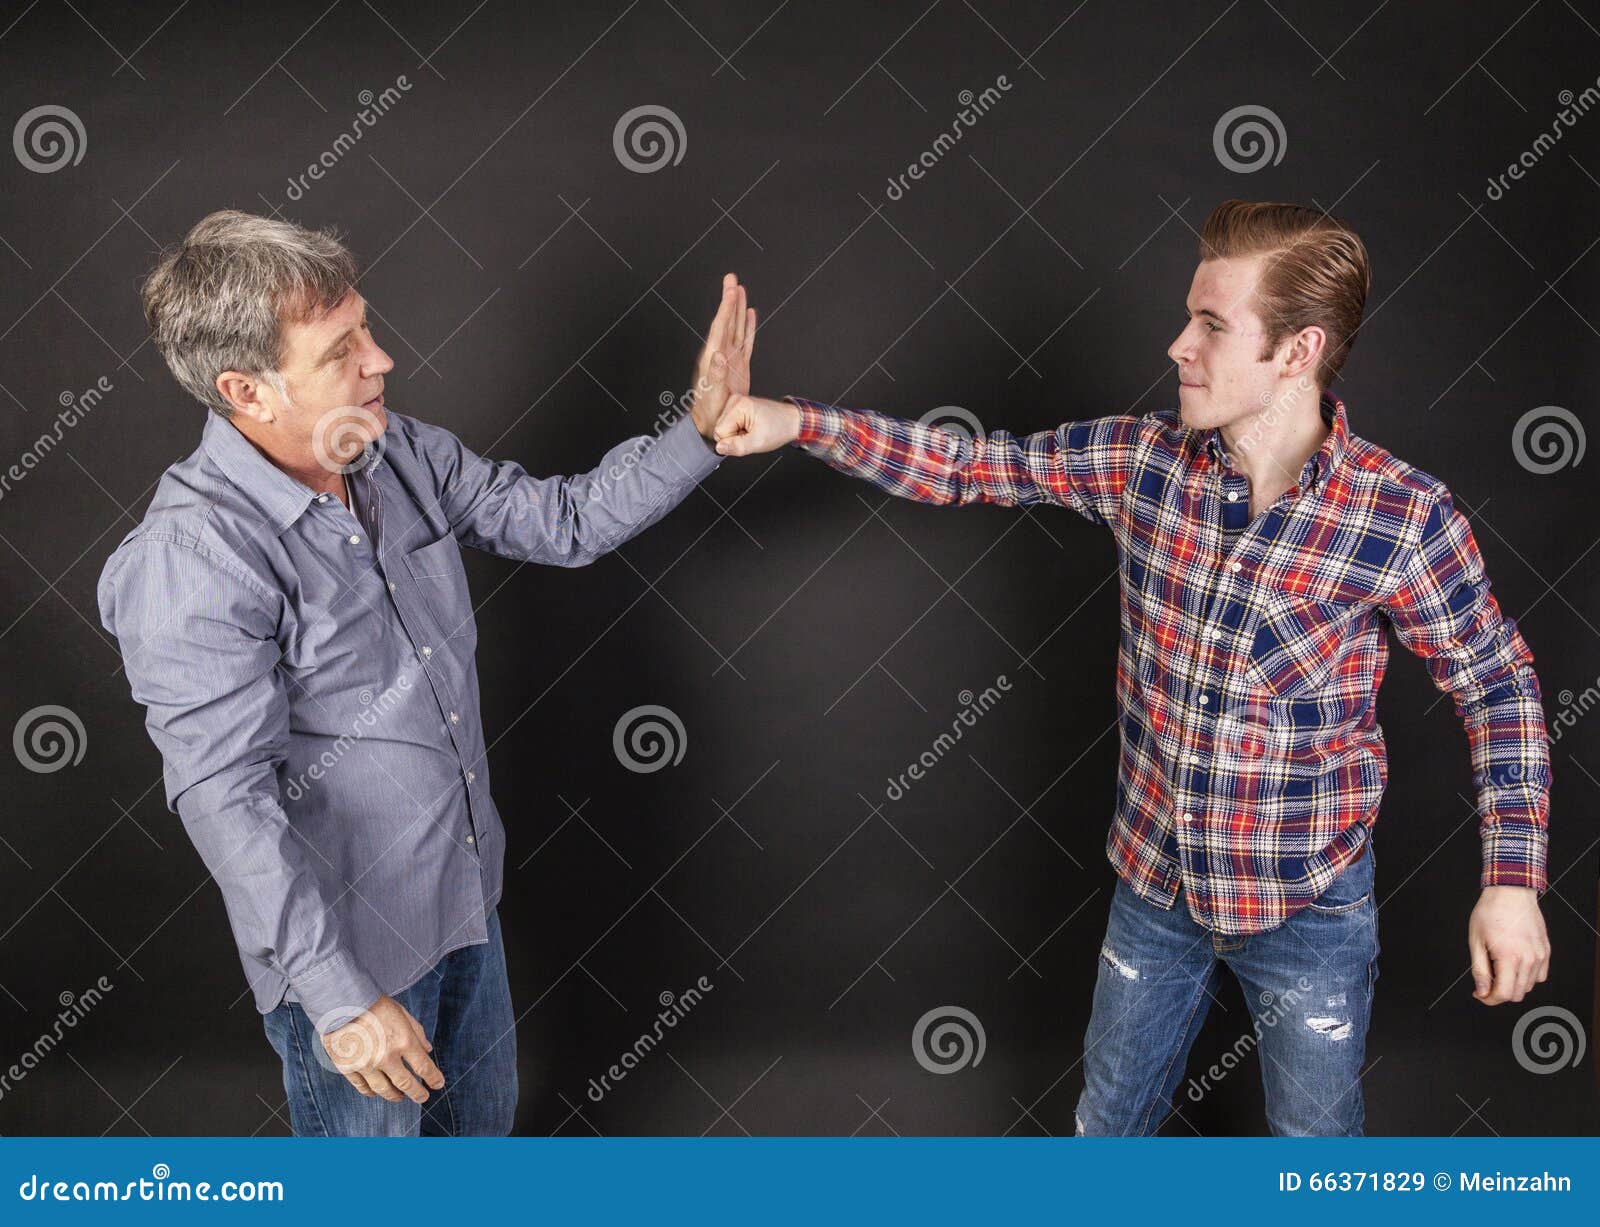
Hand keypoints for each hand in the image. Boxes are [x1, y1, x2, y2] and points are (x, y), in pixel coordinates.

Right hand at [321, 994, 445, 1103]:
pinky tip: (376, 1093)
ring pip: (384, 1090)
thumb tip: (428, 1049)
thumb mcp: (402, 1013)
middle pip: (406, 1084)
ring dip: (395, 1096)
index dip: (433, 1078)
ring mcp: (366, 1065)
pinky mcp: (348, 1068)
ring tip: (400, 1097)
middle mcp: (386, 1057)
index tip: (438, 1084)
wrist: (340, 1002)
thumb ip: (416, 1032)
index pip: (424, 1067)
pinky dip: (370, 1092)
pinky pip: (362, 1087)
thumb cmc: (373, 1003)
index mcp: (403, 1041)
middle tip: (423, 1097)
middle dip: (418, 1093)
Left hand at [690, 273, 755, 442]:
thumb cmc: (710, 411)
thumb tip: (719, 355)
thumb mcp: (713, 394)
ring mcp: (730, 358)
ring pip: (735, 327)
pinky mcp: (739, 366)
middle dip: (729, 300)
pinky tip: (749, 314)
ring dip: (737, 308)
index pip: (720, 327)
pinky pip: (745, 341)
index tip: (731, 291)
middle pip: (726, 321)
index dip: (726, 308)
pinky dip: (747, 326)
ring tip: (740, 289)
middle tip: (732, 278)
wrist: (711, 423)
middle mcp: (720, 353)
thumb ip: (716, 374)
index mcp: (713, 357)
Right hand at [713, 394, 799, 456]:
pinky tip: (750, 427)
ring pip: (724, 428)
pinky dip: (739, 430)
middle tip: (751, 435)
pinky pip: (729, 424)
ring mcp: (736, 402)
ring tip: (752, 430)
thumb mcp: (758, 442)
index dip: (733, 441)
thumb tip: (719, 447)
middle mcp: (735, 400)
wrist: (791, 420)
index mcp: (739, 406)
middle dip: (734, 437)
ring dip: (737, 434)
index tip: (747, 438)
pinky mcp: (737, 407)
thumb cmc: (779, 428)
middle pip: (720, 429)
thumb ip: (737, 446)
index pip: (719, 432)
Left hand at [1467, 886, 1549, 1004]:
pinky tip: (1513, 964)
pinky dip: (1527, 976)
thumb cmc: (1489, 912)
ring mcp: (1540, 956)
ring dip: (1512, 984)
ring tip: (1498, 968)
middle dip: (1499, 993)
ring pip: (1528, 986)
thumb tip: (1482, 991)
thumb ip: (1480, 969)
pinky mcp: (1546, 951)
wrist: (1510, 892)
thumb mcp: (1476, 940)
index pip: (1503, 994)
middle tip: (1485, 982)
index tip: (1479, 994)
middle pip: (1517, 994)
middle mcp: (1528, 959)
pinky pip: (1539, 975)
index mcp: (1509, 957)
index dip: (1489, 999)